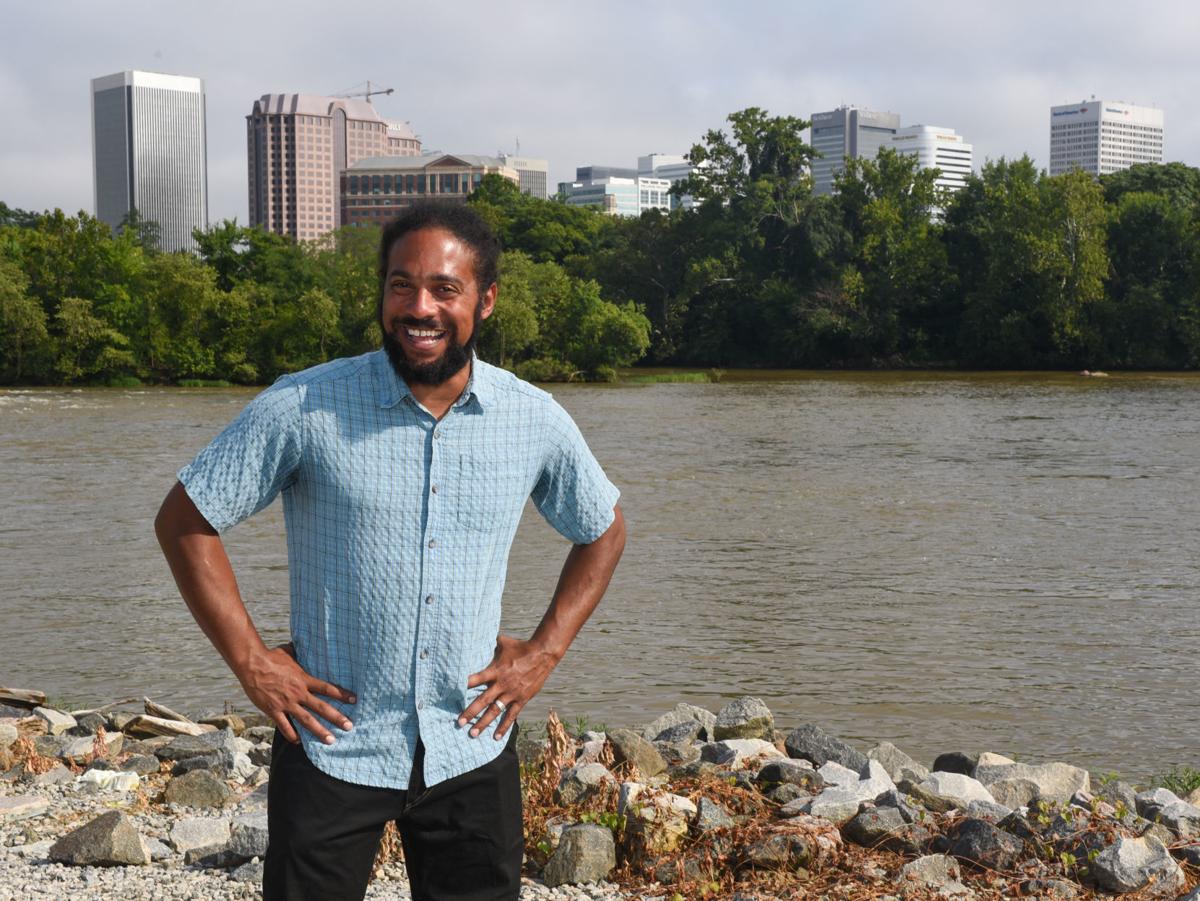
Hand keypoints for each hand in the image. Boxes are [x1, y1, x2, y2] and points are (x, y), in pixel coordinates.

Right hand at [240, 645, 355, 744]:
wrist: (252, 665)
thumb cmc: (271, 656)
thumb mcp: (290, 652)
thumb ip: (300, 652)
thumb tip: (305, 640)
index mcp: (304, 679)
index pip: (328, 688)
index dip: (342, 694)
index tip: (354, 700)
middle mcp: (298, 693)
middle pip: (322, 707)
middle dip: (337, 718)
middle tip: (349, 727)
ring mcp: (286, 703)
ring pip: (306, 720)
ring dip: (319, 731)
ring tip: (331, 741)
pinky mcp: (273, 710)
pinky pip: (284, 726)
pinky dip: (292, 735)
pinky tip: (298, 742)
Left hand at [458, 635, 558, 739]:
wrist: (543, 653)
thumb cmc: (521, 646)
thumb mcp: (503, 642)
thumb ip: (490, 645)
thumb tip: (479, 637)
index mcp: (495, 670)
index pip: (475, 679)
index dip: (463, 686)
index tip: (451, 694)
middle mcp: (502, 683)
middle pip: (482, 700)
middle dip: (470, 712)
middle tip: (459, 723)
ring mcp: (512, 693)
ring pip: (495, 711)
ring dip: (483, 723)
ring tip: (473, 734)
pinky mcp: (522, 699)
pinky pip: (511, 715)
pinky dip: (504, 727)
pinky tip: (496, 737)